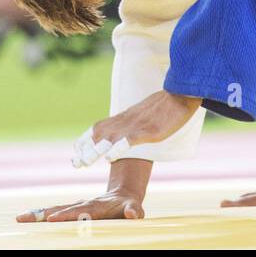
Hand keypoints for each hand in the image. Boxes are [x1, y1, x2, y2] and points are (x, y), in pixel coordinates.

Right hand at [16, 193, 143, 222]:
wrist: (123, 195)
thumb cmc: (129, 206)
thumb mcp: (134, 208)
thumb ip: (134, 210)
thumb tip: (132, 213)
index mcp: (98, 207)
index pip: (81, 212)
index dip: (68, 215)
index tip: (53, 219)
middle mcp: (84, 204)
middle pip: (62, 209)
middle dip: (45, 214)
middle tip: (26, 218)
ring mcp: (77, 206)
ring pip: (55, 209)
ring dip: (38, 214)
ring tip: (20, 217)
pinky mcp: (72, 210)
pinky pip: (54, 211)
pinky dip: (40, 214)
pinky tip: (25, 216)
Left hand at [73, 91, 201, 167]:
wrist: (181, 93)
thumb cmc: (164, 105)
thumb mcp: (142, 114)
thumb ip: (130, 123)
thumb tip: (123, 133)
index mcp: (123, 118)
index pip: (98, 127)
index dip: (85, 139)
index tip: (75, 151)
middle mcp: (125, 122)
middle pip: (99, 134)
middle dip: (85, 149)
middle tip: (75, 163)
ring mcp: (136, 126)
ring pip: (110, 138)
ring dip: (96, 150)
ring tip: (84, 162)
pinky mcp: (148, 131)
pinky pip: (130, 139)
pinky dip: (119, 147)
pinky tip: (111, 157)